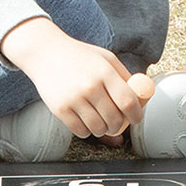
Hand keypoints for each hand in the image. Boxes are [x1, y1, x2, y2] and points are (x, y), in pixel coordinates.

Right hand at [0, 16, 154, 138]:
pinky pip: (80, 132)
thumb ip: (123, 76)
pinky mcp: (60, 109)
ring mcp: (73, 99)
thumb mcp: (105, 58)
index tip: (136, 118)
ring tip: (101, 122)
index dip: (136, 114)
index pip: (128, 101)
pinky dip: (87, 131)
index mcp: (104, 72)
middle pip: (114, 119)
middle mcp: (90, 86)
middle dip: (119, 125)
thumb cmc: (79, 56)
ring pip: (98, 129)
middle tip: (117, 122)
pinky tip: (86, 121)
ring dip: (103, 130)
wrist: (45, 53)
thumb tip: (140, 97)